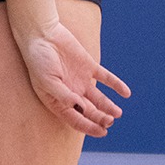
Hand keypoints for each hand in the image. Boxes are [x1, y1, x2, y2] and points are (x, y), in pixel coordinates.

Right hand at [17, 21, 130, 136]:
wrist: (41, 33)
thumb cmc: (38, 59)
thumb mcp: (46, 80)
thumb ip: (62, 95)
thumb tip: (81, 108)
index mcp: (57, 100)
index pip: (75, 119)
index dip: (88, 127)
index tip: (102, 131)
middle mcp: (71, 92)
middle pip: (89, 111)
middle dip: (100, 118)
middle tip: (109, 120)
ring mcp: (81, 80)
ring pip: (99, 99)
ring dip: (109, 107)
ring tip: (118, 113)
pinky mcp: (89, 67)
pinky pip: (106, 78)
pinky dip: (117, 85)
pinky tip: (126, 93)